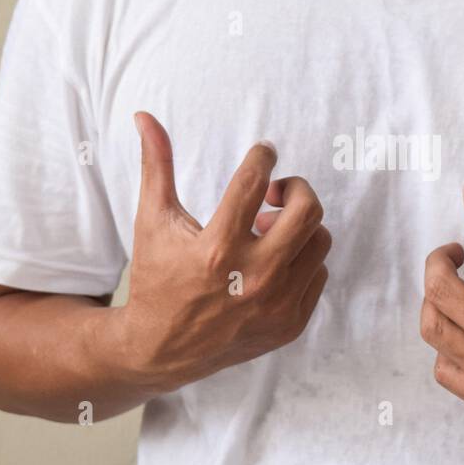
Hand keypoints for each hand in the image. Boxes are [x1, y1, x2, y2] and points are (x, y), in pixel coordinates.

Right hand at [110, 111, 331, 393]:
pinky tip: (274, 258)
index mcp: (216, 251)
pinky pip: (319, 272)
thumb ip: (156, 167)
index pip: (253, 184)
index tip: (263, 152)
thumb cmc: (157, 277)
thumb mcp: (152, 221)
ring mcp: (276, 305)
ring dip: (299, 225)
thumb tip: (144, 115)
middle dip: (295, 188)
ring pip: (319, 240)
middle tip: (275, 190)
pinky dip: (301, 258)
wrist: (163, 349)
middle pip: (308, 210)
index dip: (262, 158)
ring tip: (268, 228)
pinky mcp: (290, 324)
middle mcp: (252, 280)